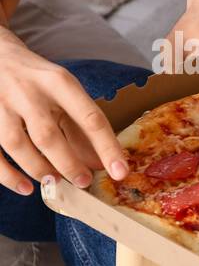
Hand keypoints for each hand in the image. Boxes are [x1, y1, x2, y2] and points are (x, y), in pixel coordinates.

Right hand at [0, 27, 128, 193]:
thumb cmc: (36, 78)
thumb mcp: (63, 91)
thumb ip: (80, 125)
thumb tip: (101, 164)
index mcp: (58, 82)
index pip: (89, 118)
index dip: (107, 148)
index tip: (120, 173)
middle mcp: (28, 91)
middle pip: (47, 135)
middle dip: (68, 164)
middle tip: (83, 181)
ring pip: (17, 144)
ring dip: (39, 169)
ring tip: (55, 183)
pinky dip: (7, 175)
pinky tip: (25, 187)